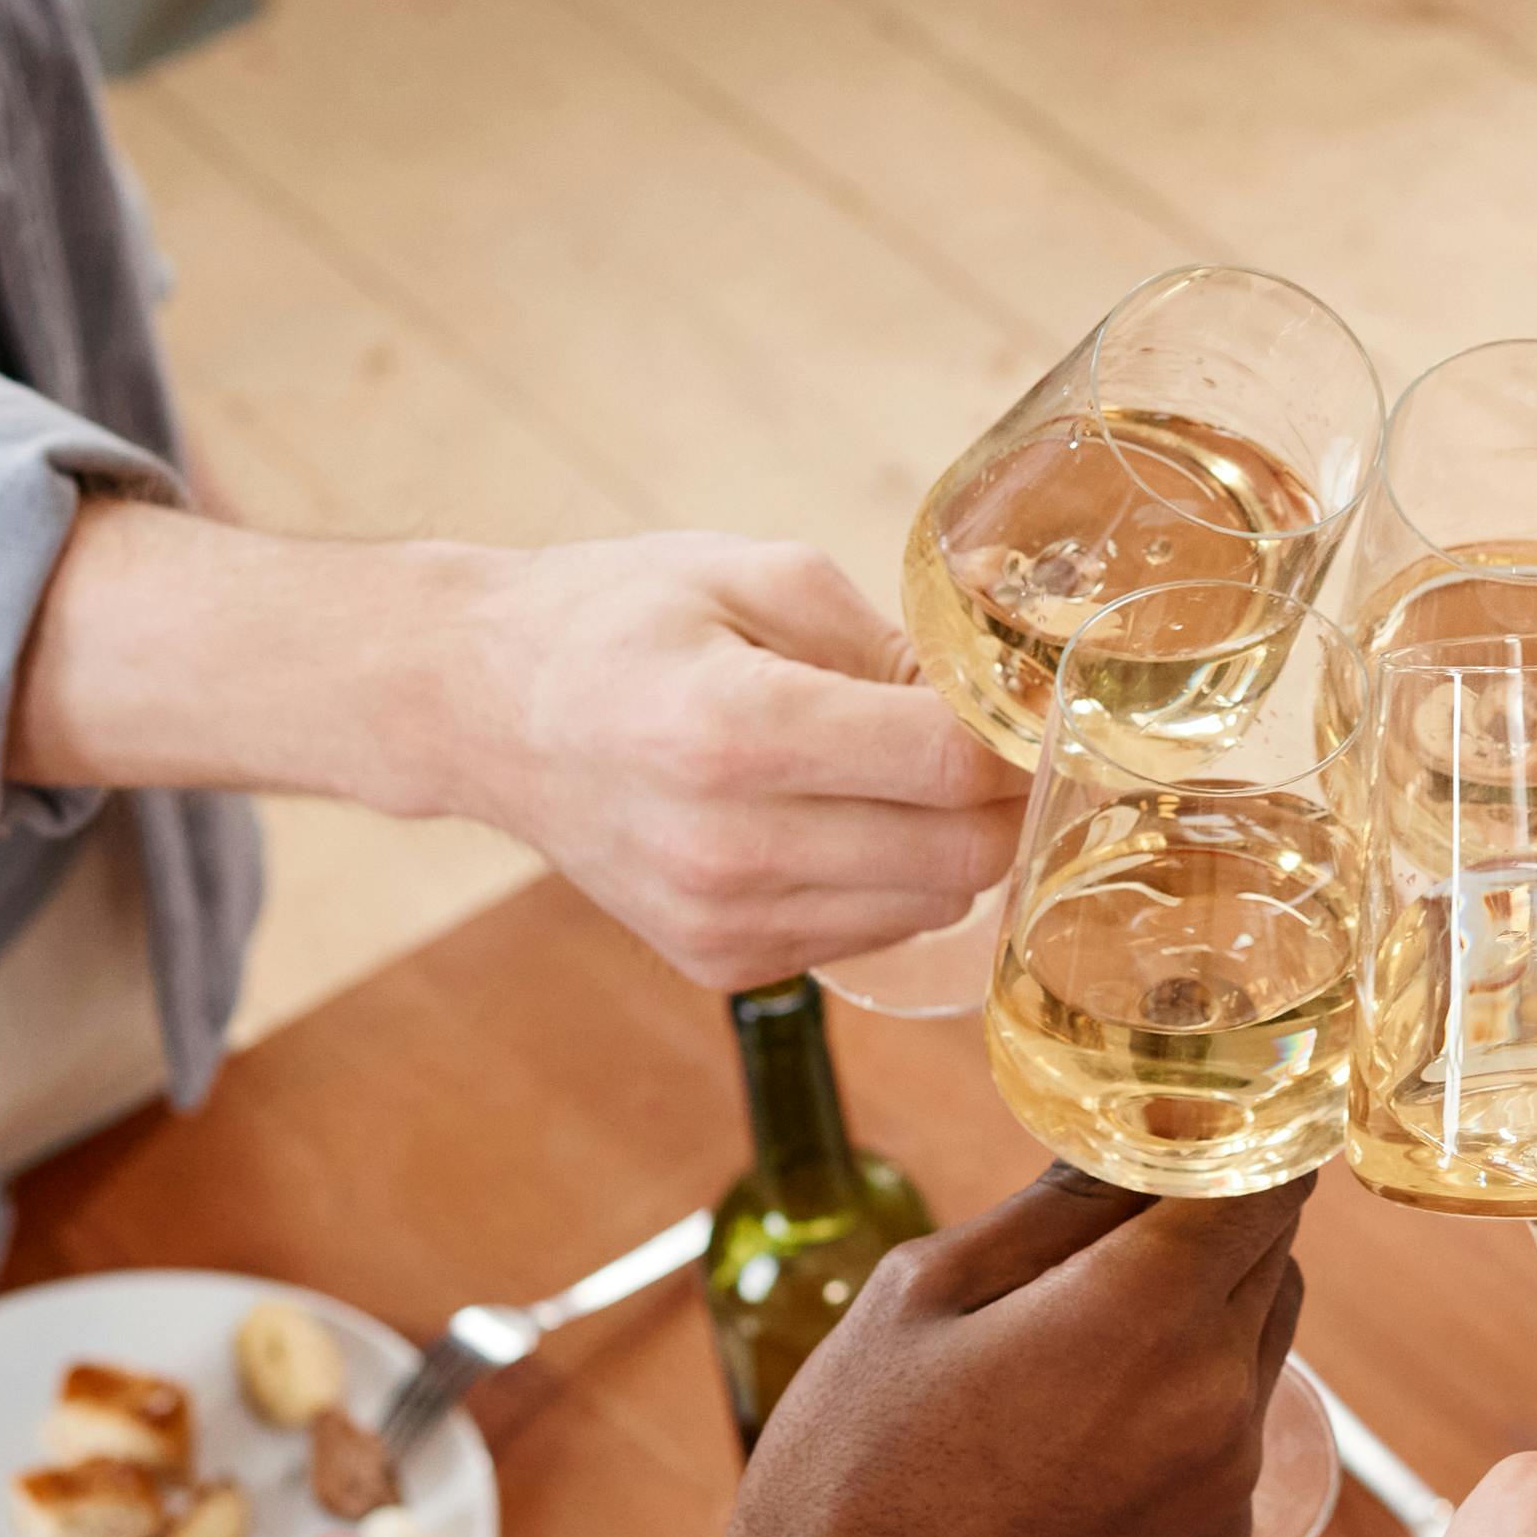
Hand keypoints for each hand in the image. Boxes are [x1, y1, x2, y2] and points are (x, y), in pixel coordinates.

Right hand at [12, 510, 1020, 987]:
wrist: (477, 708)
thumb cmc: (614, 619)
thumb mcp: (754, 574)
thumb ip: (887, 640)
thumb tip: (1001, 703)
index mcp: (730, 730)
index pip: (943, 765)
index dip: (1025, 742)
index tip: (1058, 712)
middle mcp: (724, 845)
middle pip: (955, 853)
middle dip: (1008, 800)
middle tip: (1021, 744)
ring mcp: (720, 919)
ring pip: (927, 905)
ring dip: (954, 845)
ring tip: (925, 774)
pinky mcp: (720, 963)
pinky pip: (868, 935)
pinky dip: (893, 883)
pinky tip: (853, 820)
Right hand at [723, 1166, 1311, 1536]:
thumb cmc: (857, 1464)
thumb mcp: (925, 1291)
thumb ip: (1053, 1206)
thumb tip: (1138, 1132)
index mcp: (1147, 1311)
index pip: (1265, 1175)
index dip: (1244, 1122)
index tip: (1203, 1096)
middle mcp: (1217, 1394)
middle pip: (1276, 1249)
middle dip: (1221, 1203)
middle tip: (1135, 1182)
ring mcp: (1228, 1478)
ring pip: (1266, 1333)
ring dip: (1215, 1293)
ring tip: (1099, 1299)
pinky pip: (1241, 1421)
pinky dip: (1200, 1384)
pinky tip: (1094, 1402)